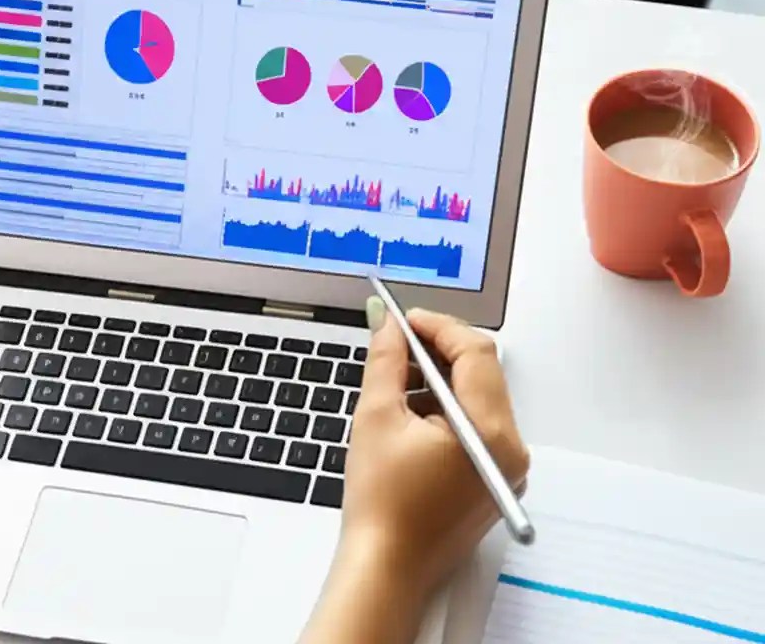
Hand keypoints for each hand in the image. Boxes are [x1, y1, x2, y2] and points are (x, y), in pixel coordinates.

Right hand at [300, 300, 528, 643]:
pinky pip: (475, 429)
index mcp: (490, 432)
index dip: (437, 327)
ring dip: (439, 383)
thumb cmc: (383, 506)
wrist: (386, 568)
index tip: (404, 320)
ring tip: (395, 387)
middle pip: (482, 375)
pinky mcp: (492, 481)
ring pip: (477, 401)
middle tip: (396, 343)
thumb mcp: (377, 418)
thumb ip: (386, 362)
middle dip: (438, 353)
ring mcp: (506, 468)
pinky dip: (444, 414)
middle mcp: (511, 449)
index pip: (475, 354)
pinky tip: (409, 420)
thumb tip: (387, 326)